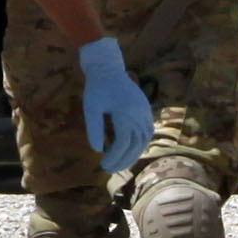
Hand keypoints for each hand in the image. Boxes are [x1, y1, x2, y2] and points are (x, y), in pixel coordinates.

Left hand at [75, 36, 156, 180]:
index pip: (123, 142)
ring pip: (144, 140)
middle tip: (110, 170)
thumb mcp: (90, 106)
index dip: (114, 156)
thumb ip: (94, 128)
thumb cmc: (97, 87)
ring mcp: (145, 111)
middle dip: (124, 160)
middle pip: (136, 144)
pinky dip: (139, 144)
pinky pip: (147, 132)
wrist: (108, 67)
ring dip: (133, 154)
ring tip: (120, 164)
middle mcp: (139, 114)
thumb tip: (97, 150)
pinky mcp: (146, 110)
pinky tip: (129, 151)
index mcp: (126, 112)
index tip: (103, 165)